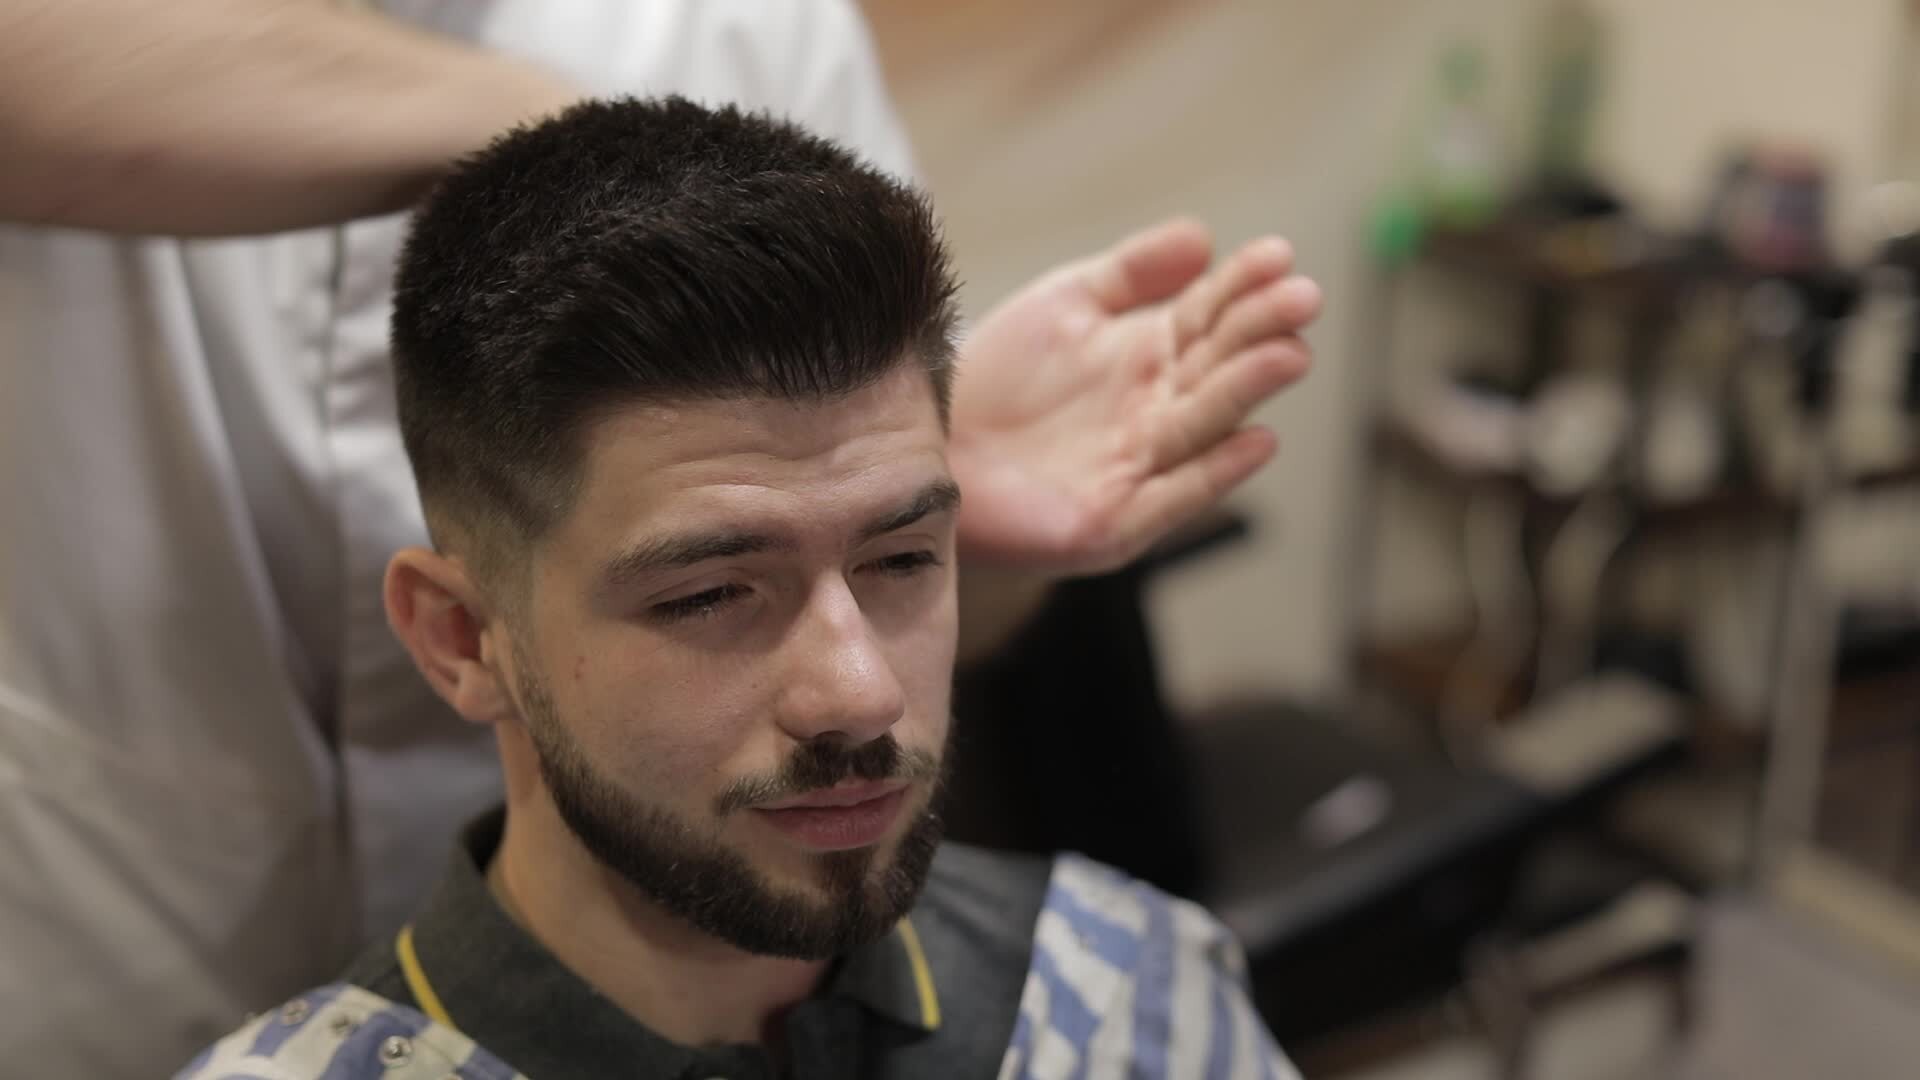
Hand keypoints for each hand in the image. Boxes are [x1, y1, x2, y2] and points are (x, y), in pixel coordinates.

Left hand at [948, 218, 1319, 575]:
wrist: (929, 449)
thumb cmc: (996, 379)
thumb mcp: (1063, 306)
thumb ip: (1130, 273)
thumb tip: (1204, 236)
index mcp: (1150, 354)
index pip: (1209, 313)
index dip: (1243, 285)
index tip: (1279, 255)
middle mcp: (1156, 409)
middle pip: (1217, 365)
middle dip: (1260, 332)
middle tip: (1302, 297)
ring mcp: (1139, 466)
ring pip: (1203, 424)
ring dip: (1248, 390)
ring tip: (1289, 354)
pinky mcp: (1113, 521)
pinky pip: (1173, 496)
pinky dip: (1215, 472)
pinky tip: (1256, 441)